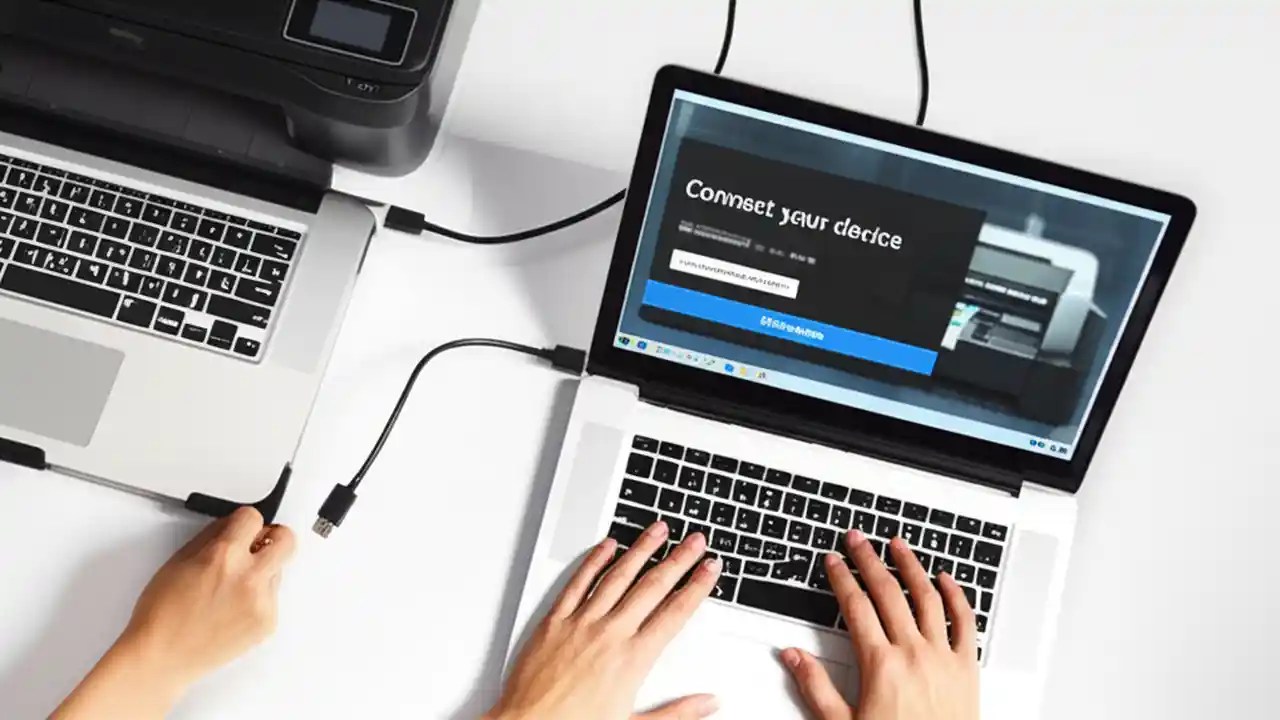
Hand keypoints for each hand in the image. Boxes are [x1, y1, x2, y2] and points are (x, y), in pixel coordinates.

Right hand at [53, 507, 296, 718]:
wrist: (161, 658)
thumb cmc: (161, 615)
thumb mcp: (178, 562)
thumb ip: (211, 538)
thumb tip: (231, 524)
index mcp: (223, 556)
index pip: (254, 517)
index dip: (246, 521)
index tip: (243, 527)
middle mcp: (249, 577)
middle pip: (287, 540)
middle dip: (274, 537)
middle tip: (259, 546)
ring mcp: (262, 602)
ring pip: (278, 571)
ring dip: (261, 572)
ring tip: (230, 590)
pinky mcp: (267, 623)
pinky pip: (272, 599)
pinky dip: (257, 599)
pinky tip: (231, 610)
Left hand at [487, 521, 722, 719]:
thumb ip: (677, 713)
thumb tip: (709, 702)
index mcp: (633, 659)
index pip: (675, 613)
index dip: (696, 587)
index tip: (709, 569)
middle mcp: (610, 634)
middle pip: (652, 586)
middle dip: (678, 559)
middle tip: (695, 540)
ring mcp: (581, 623)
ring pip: (617, 576)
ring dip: (641, 549)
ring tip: (657, 530)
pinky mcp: (554, 622)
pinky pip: (577, 583)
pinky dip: (594, 561)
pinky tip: (607, 546)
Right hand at [782, 531, 978, 719]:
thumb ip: (816, 688)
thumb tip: (793, 656)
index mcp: (880, 665)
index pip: (856, 607)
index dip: (841, 578)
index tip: (833, 561)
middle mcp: (913, 654)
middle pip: (887, 593)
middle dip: (869, 560)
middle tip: (857, 540)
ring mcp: (943, 659)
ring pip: (927, 598)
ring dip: (910, 566)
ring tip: (898, 545)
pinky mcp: (968, 669)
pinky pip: (965, 622)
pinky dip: (956, 596)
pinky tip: (946, 579)